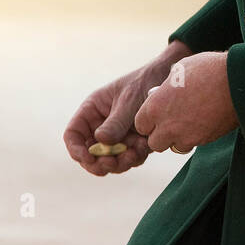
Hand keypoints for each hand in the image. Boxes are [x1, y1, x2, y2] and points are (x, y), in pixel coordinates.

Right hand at [63, 41, 189, 176]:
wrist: (171, 80)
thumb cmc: (145, 83)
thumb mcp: (129, 101)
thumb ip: (116, 122)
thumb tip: (101, 142)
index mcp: (92, 111)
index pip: (73, 135)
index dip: (76, 150)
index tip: (88, 159)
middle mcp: (101, 125)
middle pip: (90, 154)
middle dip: (100, 162)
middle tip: (113, 163)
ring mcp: (117, 136)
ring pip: (110, 161)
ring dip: (121, 162)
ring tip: (135, 152)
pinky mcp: (133, 142)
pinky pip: (129, 158)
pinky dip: (136, 157)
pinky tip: (145, 145)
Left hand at [134, 51, 237, 153]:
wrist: (237, 80)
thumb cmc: (208, 69)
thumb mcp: (179, 70)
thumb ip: (166, 87)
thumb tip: (165, 91)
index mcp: (155, 106)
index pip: (141, 125)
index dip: (149, 120)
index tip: (157, 114)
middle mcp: (167, 125)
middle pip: (154, 142)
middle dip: (161, 134)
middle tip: (172, 121)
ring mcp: (186, 136)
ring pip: (174, 146)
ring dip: (178, 138)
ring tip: (189, 122)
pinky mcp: (204, 141)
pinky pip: (193, 144)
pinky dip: (195, 137)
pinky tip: (203, 121)